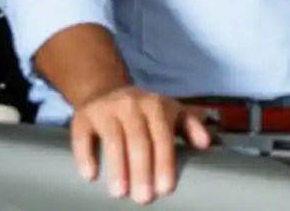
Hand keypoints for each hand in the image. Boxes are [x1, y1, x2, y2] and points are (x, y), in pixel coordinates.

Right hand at [71, 85, 212, 203]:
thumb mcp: (171, 112)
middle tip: (144, 198)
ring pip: (112, 140)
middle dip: (142, 171)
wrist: (106, 90)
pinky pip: (83, 137)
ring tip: (120, 193)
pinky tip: (90, 176)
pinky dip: (86, 156)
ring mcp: (106, 109)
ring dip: (117, 168)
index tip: (166, 189)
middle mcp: (132, 105)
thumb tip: (206, 144)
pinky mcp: (82, 116)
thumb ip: (191, 126)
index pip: (162, 136)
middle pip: (138, 141)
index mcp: (156, 106)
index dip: (165, 162)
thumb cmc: (145, 110)